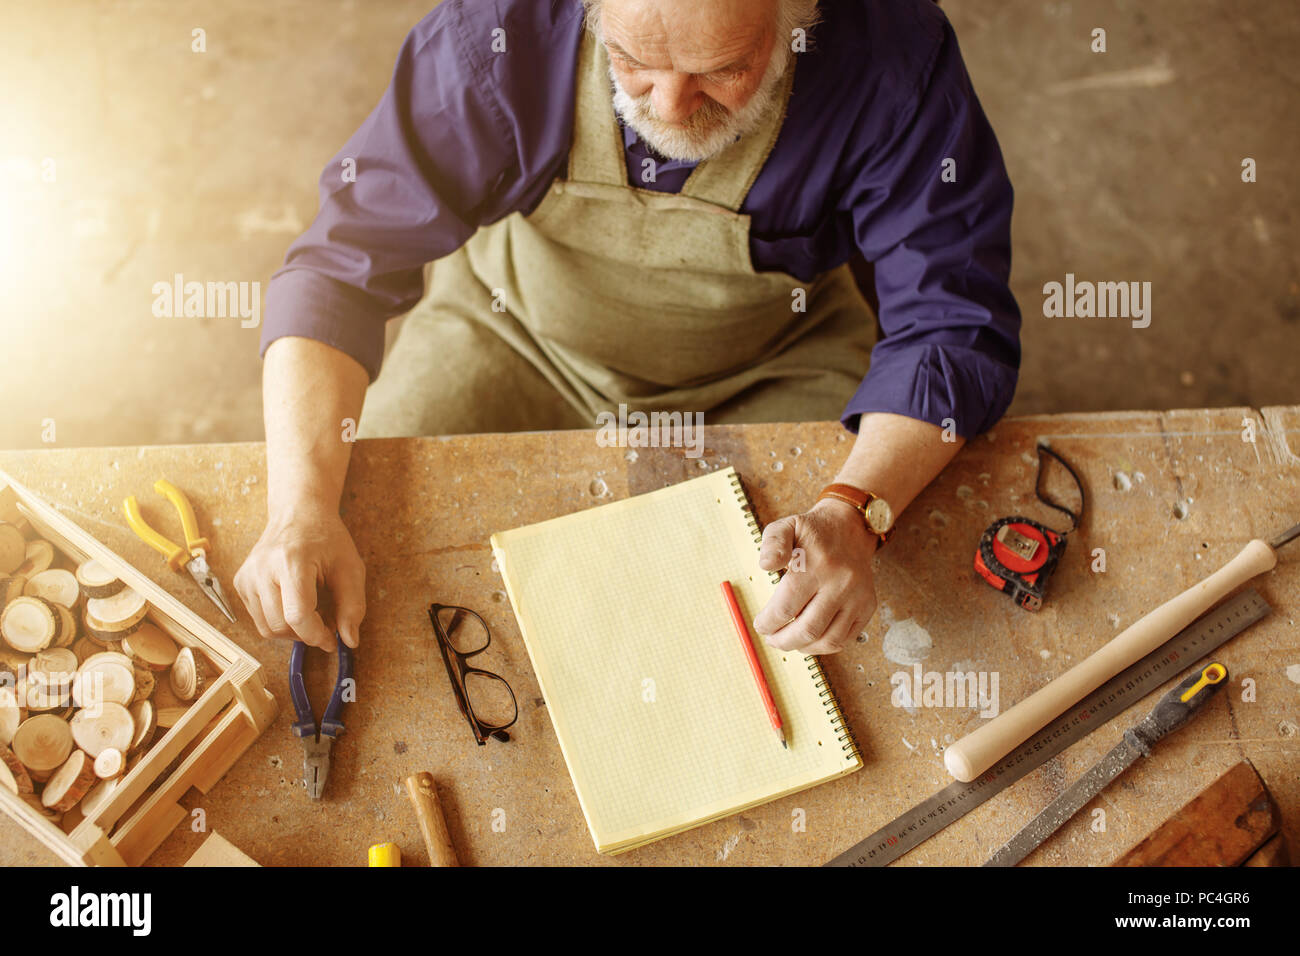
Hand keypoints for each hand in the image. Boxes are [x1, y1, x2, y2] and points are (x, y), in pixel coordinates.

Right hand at [233, 504, 365, 650]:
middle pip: (280, 626)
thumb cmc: (327, 539)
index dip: (316, 636)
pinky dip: (279, 621)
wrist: (298, 514)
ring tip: (313, 614)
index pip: (297, 615)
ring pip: (266, 628)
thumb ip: (353, 606)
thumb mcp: (350, 568)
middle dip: (307, 634)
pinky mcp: (241, 582)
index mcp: (291, 561)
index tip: (332, 641)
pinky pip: (259, 618)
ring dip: (292, 631)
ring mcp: (247, 575)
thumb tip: (350, 642)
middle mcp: (262, 568)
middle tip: (327, 623)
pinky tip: (295, 605)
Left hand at [752, 498, 877, 654]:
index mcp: (817, 565)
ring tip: (788, 641)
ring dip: (803, 647)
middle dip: (782, 641)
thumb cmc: (813, 532)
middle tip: (771, 638)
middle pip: (807, 629)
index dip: (768, 623)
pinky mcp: (867, 606)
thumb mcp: (786, 527)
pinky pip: (845, 639)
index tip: (760, 625)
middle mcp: (841, 583)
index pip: (786, 607)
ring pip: (828, 640)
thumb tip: (765, 565)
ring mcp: (857, 597)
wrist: (850, 528)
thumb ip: (772, 544)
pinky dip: (824, 646)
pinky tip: (809, 639)